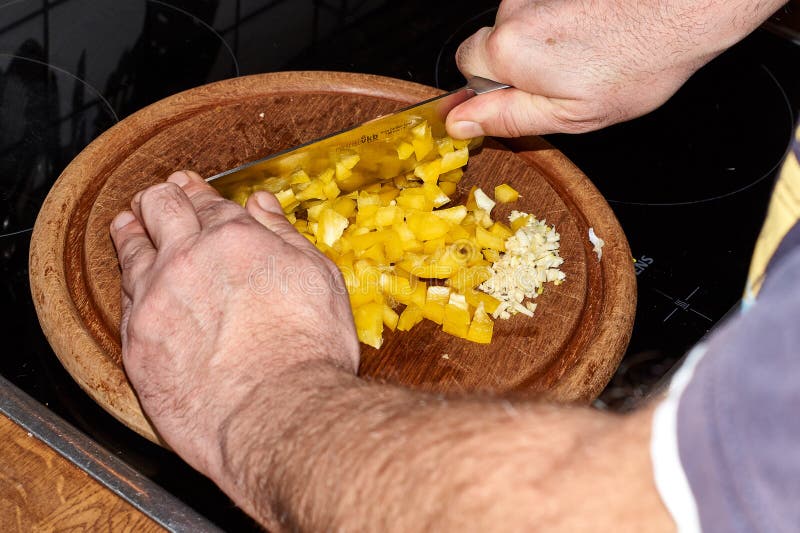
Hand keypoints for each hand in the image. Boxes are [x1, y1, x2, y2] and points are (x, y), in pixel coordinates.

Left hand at [109, 170, 358, 479]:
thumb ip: (285, 236)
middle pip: (159, 209)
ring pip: (131, 248)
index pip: (206, 202)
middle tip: (156, 197)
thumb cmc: (309, 352)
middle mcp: (188, 258)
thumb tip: (263, 205)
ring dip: (131, 230)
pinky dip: (126, 277)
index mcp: (235, 239)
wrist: (279, 413)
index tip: (189, 187)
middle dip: (158, 198)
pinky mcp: (136, 340)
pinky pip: (122, 296)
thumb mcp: (318, 279)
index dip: (196, 191)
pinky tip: (129, 276)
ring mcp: (156, 298)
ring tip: (128, 223)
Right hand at [446, 0, 773, 137]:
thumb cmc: (637, 63)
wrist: (686, 7)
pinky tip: (599, 28)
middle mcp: (515, 8)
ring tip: (594, 50)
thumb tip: (460, 124)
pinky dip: (568, 17)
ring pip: (526, 20)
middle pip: (495, 39)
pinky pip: (549, 4)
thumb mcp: (568, 115)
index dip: (490, 84)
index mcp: (508, 49)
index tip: (521, 94)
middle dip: (521, 60)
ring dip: (550, 38)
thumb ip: (506, 118)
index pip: (465, 64)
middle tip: (567, 77)